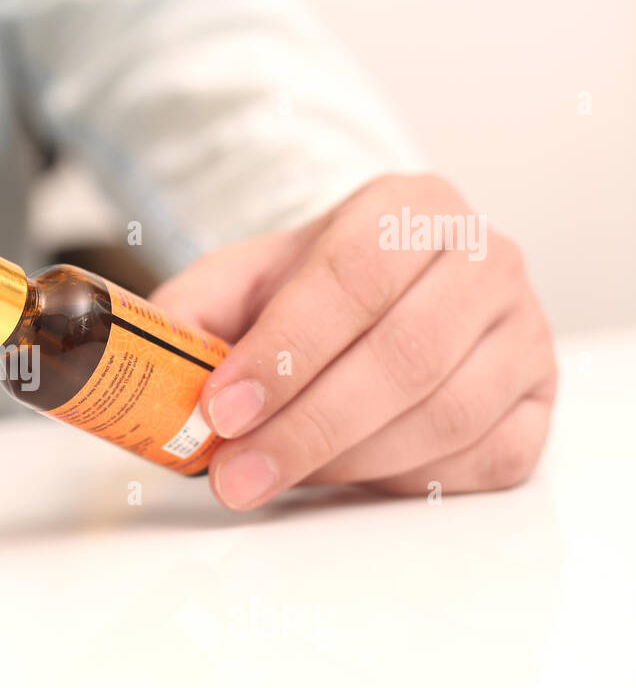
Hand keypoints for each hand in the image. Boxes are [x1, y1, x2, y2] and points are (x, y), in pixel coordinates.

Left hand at [151, 173, 556, 509]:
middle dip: (306, 429)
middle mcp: (485, 258)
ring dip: (347, 462)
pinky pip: (482, 459)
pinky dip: (405, 479)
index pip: (354, 277)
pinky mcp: (538, 398)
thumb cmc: (307, 292)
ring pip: (444, 414)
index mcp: (409, 208)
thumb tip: (150, 384)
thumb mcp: (238, 282)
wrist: (383, 295)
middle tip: (234, 475)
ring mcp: (524, 330)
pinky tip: (349, 475)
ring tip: (273, 478)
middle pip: (404, 356)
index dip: (285, 353)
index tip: (223, 410)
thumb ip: (187, 318)